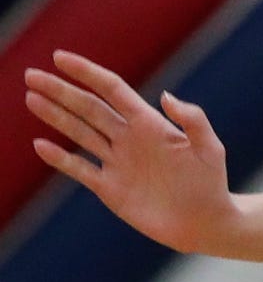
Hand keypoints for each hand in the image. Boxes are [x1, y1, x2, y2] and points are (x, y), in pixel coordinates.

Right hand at [25, 52, 236, 252]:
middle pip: (89, 108)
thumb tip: (165, 96)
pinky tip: (40, 145)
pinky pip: (80, 169)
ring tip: (31, 98)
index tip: (60, 57)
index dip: (87, 73)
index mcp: (150, 124)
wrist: (207, 223)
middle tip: (31, 75)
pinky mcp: (110, 188)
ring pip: (80, 133)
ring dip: (55, 116)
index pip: (112, 90)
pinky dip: (60, 158)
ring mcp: (117, 162)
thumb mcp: (210, 149)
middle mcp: (129, 138)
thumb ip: (193, 120)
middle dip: (60, 91)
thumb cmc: (212, 184)